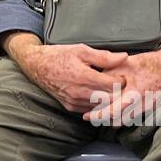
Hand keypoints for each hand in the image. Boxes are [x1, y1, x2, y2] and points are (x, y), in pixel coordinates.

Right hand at [13, 42, 130, 112]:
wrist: (37, 66)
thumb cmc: (59, 56)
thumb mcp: (82, 50)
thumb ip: (104, 57)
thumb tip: (124, 57)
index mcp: (84, 77)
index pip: (113, 86)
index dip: (121, 81)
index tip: (122, 75)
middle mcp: (79, 93)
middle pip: (110, 99)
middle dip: (118, 93)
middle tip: (120, 84)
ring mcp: (74, 102)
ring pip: (101, 107)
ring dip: (108, 100)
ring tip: (110, 89)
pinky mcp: (71, 107)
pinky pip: (90, 109)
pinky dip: (97, 104)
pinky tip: (98, 95)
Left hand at [81, 49, 160, 124]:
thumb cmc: (150, 63)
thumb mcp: (126, 63)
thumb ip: (110, 73)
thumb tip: (94, 81)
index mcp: (134, 94)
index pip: (112, 111)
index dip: (97, 115)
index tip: (86, 116)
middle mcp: (141, 105)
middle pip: (117, 121)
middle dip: (103, 120)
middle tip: (90, 116)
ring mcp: (147, 109)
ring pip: (125, 121)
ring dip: (112, 119)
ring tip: (100, 114)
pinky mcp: (150, 109)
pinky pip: (133, 117)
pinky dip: (122, 116)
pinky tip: (115, 110)